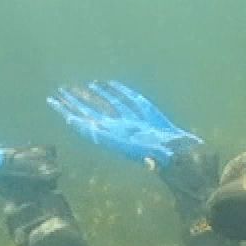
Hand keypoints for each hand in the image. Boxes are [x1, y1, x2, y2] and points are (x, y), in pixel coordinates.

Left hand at [48, 80, 202, 170]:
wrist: (190, 158)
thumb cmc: (176, 160)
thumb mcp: (164, 160)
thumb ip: (156, 159)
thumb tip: (153, 161)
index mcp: (121, 139)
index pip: (90, 127)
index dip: (73, 117)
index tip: (56, 105)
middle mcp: (123, 130)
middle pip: (91, 115)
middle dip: (74, 104)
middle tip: (57, 93)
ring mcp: (134, 122)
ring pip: (106, 107)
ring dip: (89, 98)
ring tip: (74, 88)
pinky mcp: (148, 114)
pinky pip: (127, 99)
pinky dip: (116, 91)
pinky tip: (106, 83)